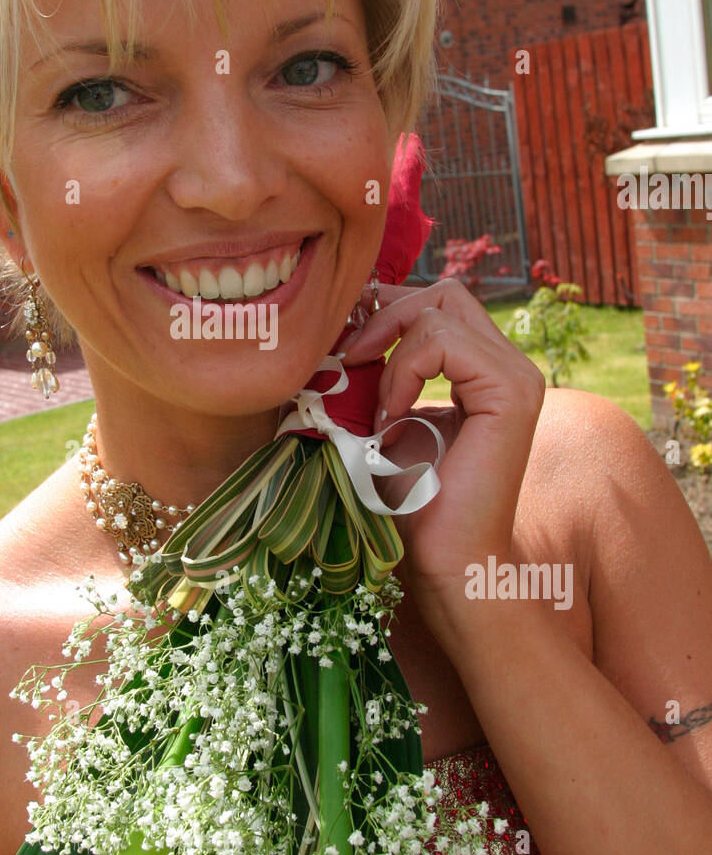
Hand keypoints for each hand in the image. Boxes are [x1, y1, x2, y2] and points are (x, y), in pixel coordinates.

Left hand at [339, 279, 545, 650]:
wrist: (446, 560)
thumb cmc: (411, 502)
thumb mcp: (387, 421)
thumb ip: (380, 375)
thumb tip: (337, 330)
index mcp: (486, 370)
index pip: (437, 305)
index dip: (384, 314)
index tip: (342, 352)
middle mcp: (510, 366)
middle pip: (444, 293)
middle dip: (385, 315)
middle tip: (347, 358)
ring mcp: (517, 376)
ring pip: (441, 309)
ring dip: (389, 349)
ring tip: (375, 406)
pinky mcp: (511, 393)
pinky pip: (444, 341)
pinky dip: (403, 370)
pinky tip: (392, 417)